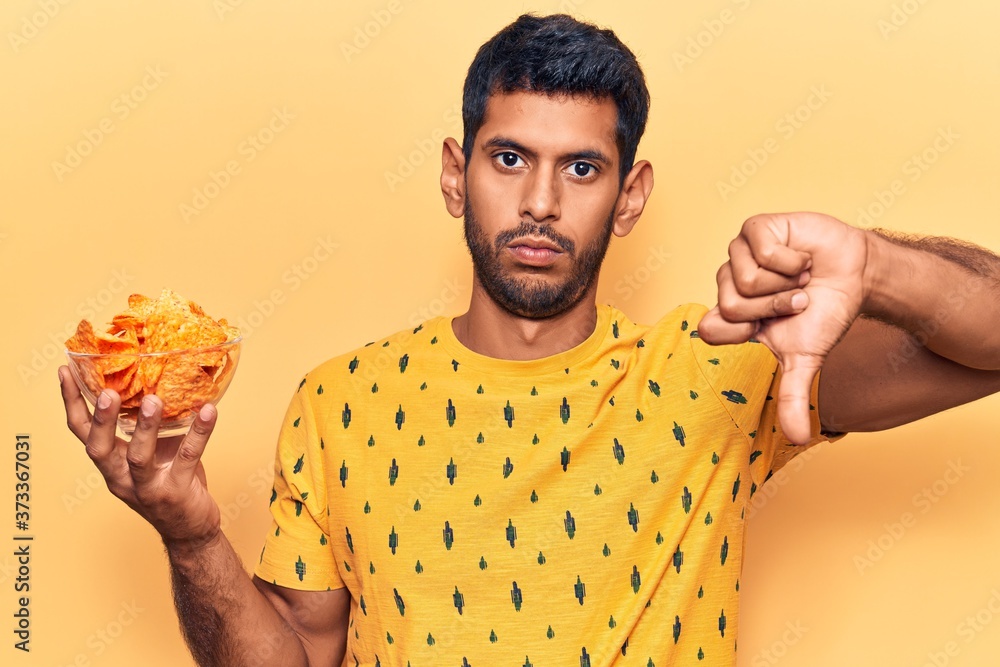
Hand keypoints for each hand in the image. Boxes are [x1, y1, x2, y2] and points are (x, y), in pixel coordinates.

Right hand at [59, 365, 221, 549]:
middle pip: (99, 449)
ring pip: (139, 458)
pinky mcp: (177, 492)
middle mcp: (121, 478)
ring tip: (153, 401)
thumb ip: (147, 424)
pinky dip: (199, 433)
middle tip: (106, 392)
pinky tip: (208, 411)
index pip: (81, 433)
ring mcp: (148, 488)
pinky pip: (188, 458)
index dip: (71, 403)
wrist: (190, 529)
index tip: (66, 371)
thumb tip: (155, 377)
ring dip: (145, 428)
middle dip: (101, 421)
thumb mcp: (152, 452)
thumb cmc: (170, 483)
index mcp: (110, 464)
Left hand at [697, 212, 870, 443]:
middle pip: (730, 304)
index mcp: (730, 315)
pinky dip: (791, 258)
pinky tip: (801, 257)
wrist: (857, 276)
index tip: (774, 323)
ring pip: (744, 278)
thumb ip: (792, 395)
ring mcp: (738, 253)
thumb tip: (799, 439)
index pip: (709, 328)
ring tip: (800, 278)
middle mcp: (728, 284)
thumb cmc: (825, 313)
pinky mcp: (755, 228)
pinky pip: (760, 248)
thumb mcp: (806, 357)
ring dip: (785, 282)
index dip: (745, 328)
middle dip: (775, 306)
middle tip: (797, 299)